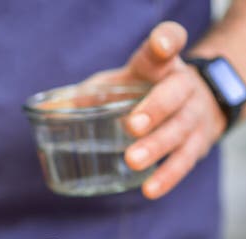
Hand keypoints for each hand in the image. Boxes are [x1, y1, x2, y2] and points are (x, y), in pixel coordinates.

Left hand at [84, 21, 226, 198]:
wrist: (199, 103)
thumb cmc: (143, 92)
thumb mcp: (120, 83)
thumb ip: (87, 94)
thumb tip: (45, 111)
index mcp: (160, 65)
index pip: (169, 42)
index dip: (167, 41)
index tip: (162, 45)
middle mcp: (183, 86)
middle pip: (174, 94)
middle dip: (154, 109)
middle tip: (131, 127)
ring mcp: (194, 115)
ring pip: (180, 130)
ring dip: (157, 147)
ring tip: (132, 161)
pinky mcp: (199, 143)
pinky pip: (184, 161)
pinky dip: (167, 176)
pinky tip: (149, 189)